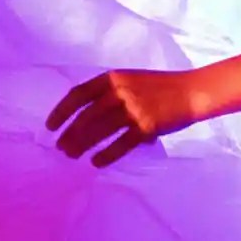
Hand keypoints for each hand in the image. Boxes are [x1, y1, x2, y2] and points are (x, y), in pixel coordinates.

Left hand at [47, 69, 203, 167]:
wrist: (191, 91)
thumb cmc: (160, 86)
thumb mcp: (131, 80)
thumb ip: (111, 93)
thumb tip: (86, 119)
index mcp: (113, 77)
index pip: (79, 94)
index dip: (61, 111)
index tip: (50, 126)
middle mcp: (120, 91)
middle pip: (86, 116)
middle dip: (70, 134)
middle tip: (60, 148)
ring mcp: (134, 109)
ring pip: (100, 131)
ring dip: (82, 145)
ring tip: (73, 156)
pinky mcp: (146, 127)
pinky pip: (121, 144)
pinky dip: (106, 155)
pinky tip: (96, 162)